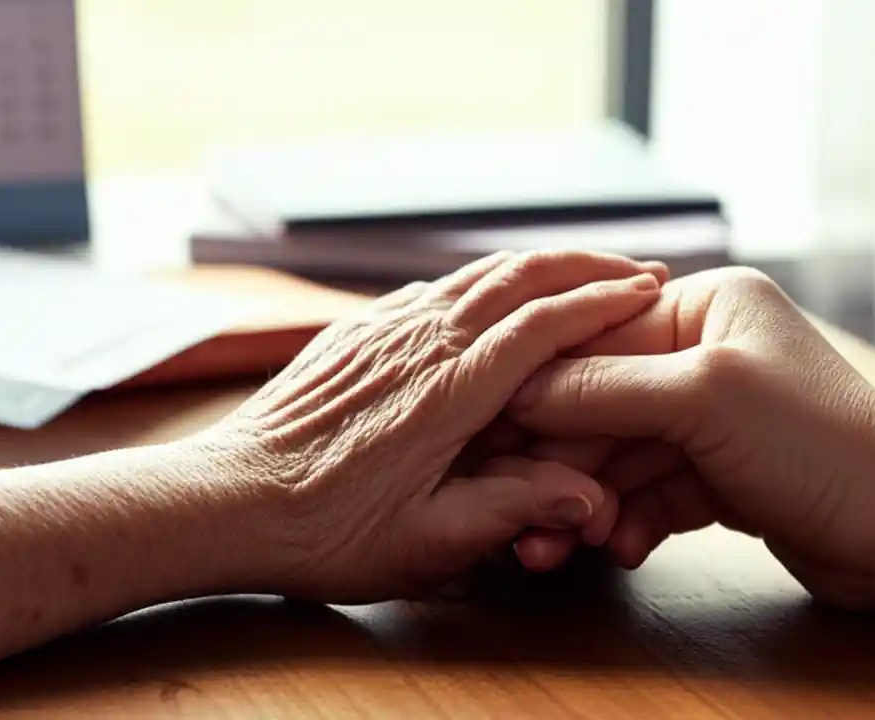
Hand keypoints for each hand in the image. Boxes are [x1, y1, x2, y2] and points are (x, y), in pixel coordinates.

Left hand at [196, 251, 666, 602]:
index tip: (649, 291)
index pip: (545, 322)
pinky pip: (432, 289)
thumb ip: (509, 510)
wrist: (225, 500)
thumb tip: (588, 494)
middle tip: (636, 269)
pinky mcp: (354, 332)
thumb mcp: (423, 543)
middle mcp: (419, 341)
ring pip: (474, 273)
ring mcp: (382, 329)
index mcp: (448, 390)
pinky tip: (495, 296)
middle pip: (517, 274)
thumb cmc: (322, 532)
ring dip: (536, 266)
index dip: (604, 301)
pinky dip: (482, 280)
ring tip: (581, 274)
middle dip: (585, 265)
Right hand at [506, 267, 874, 608]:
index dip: (539, 391)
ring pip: (620, 455)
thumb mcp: (699, 397)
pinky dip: (632, 520)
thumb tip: (516, 390)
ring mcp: (710, 414)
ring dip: (590, 502)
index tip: (488, 433)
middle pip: (599, 404)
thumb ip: (600, 387)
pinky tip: (624, 549)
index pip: (594, 339)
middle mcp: (703, 352)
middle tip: (526, 518)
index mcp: (703, 305)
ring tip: (562, 550)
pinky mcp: (717, 471)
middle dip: (564, 465)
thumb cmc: (818, 442)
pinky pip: (650, 490)